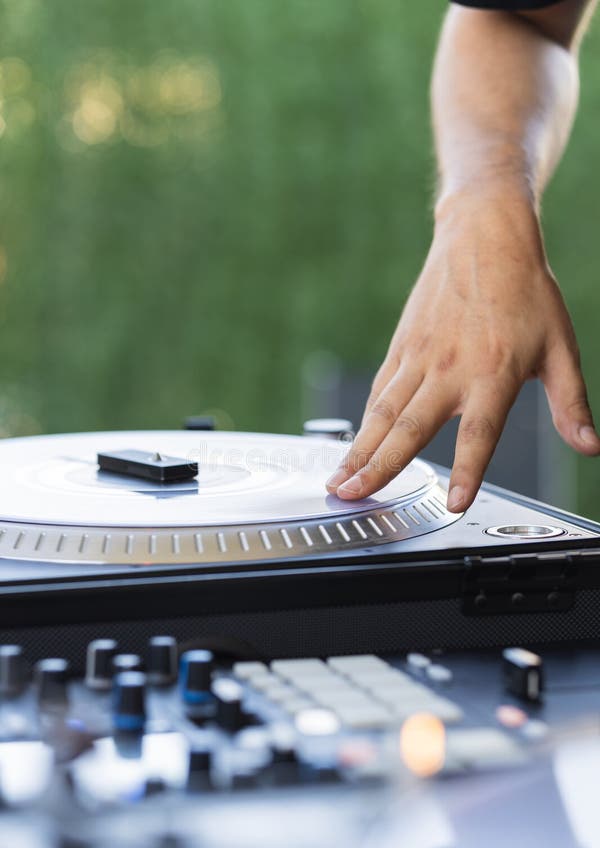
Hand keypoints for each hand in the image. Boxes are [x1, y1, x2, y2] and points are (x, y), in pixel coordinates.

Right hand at [326, 189, 599, 510]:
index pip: (480, 434)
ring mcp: (419, 359)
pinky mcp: (401, 349)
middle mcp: (449, 370)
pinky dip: (363, 424)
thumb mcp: (560, 348)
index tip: (455, 503)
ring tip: (338, 482)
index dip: (468, 471)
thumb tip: (588, 445)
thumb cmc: (525, 290)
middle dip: (378, 468)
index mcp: (493, 374)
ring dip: (358, 452)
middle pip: (408, 429)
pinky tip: (354, 446)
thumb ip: (570, 403)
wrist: (483, 236)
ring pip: (382, 414)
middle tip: (351, 497)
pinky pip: (380, 393)